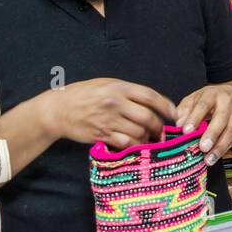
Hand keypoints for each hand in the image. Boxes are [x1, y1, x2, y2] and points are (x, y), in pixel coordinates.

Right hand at [42, 79, 175, 150]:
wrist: (57, 110)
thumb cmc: (83, 94)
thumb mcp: (106, 84)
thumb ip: (128, 91)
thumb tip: (152, 101)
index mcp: (119, 87)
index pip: (150, 96)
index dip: (166, 106)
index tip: (174, 114)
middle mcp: (115, 103)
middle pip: (148, 117)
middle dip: (159, 127)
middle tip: (162, 132)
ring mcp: (108, 120)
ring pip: (139, 133)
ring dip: (148, 139)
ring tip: (150, 140)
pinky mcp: (101, 135)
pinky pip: (125, 143)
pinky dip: (134, 146)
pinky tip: (136, 146)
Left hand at [176, 85, 231, 165]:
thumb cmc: (210, 100)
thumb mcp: (195, 99)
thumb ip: (185, 110)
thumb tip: (178, 123)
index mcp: (212, 94)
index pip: (203, 105)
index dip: (195, 118)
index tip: (186, 130)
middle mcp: (227, 103)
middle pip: (221, 118)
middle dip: (212, 134)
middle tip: (203, 147)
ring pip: (230, 131)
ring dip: (220, 147)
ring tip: (209, 159)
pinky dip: (224, 150)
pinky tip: (215, 157)